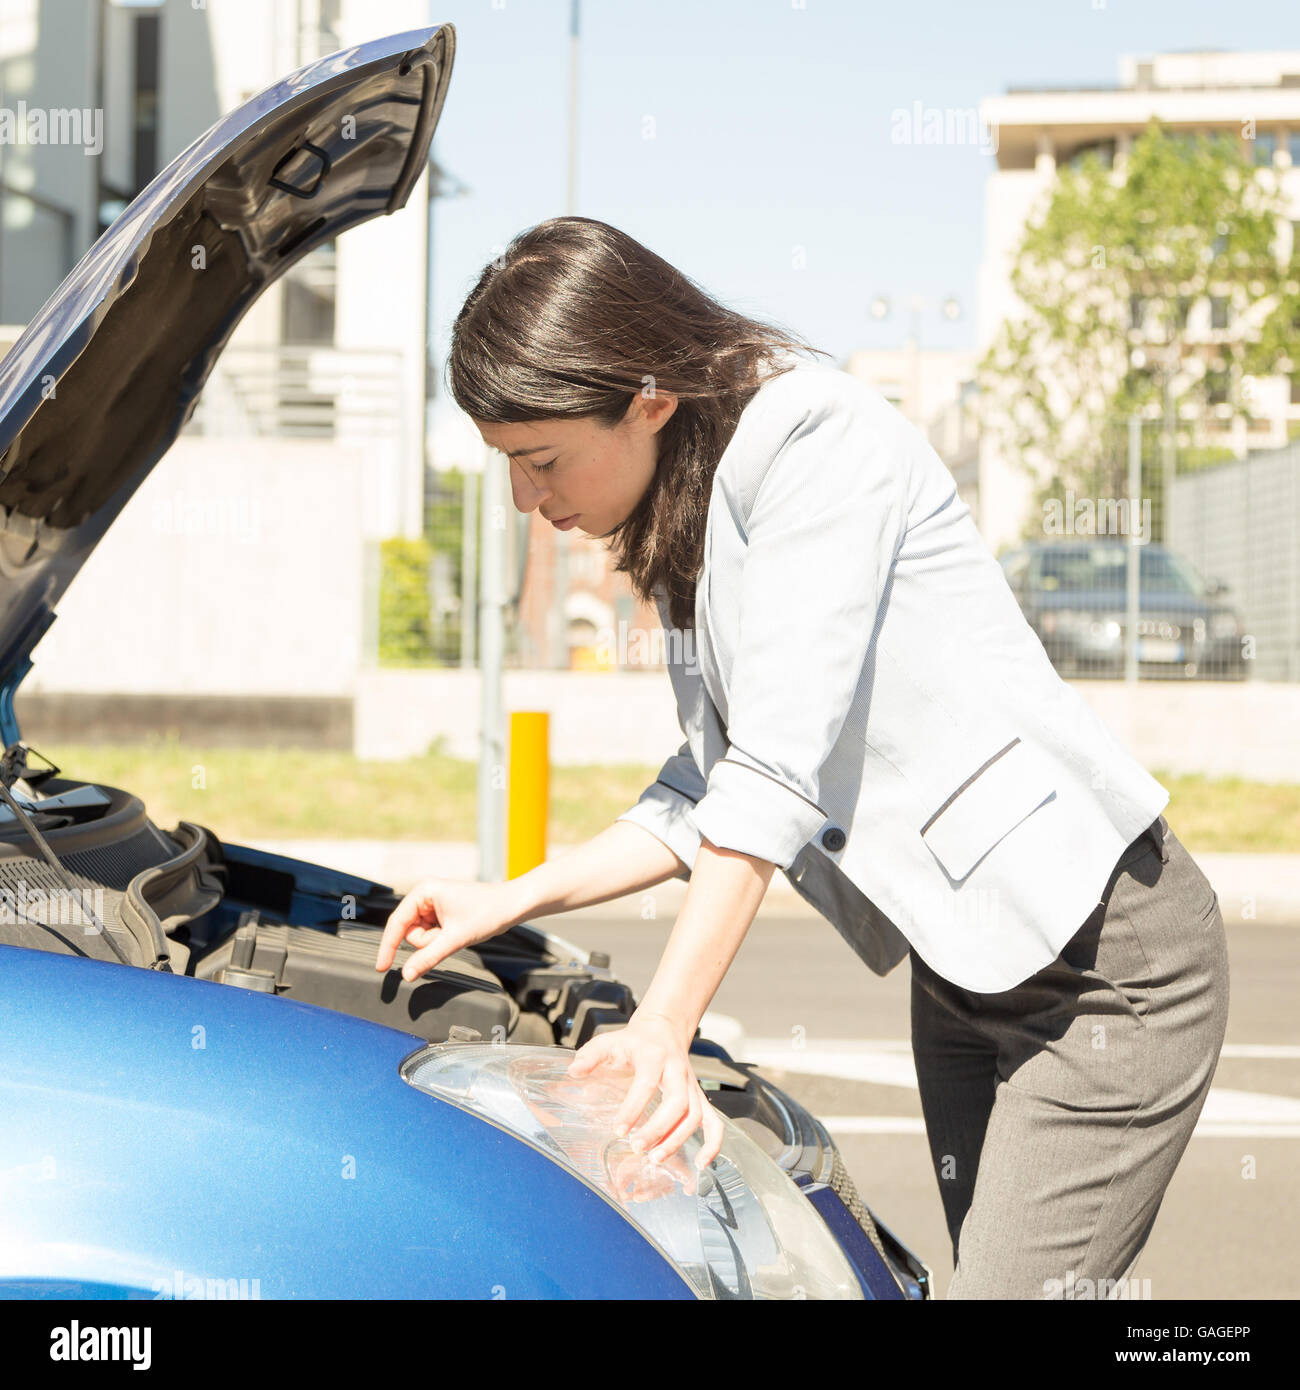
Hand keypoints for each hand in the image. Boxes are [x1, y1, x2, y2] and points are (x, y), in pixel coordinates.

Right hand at [375, 877, 519, 979]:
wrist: (513, 905)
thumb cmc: (488, 913)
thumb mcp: (456, 939)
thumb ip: (429, 957)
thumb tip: (406, 975)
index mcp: (423, 891)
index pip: (396, 924)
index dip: (387, 947)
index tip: (381, 968)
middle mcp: (425, 894)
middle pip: (409, 932)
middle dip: (427, 942)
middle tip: (449, 937)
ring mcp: (433, 904)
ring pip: (421, 936)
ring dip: (436, 942)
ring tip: (457, 932)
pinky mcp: (441, 912)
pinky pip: (431, 934)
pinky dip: (441, 939)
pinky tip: (458, 932)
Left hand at [567, 1012, 726, 1175]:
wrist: (663, 1030)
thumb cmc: (634, 1041)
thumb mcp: (609, 1041)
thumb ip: (590, 1056)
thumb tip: (573, 1072)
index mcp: (654, 1057)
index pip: (647, 1083)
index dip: (634, 1108)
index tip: (618, 1130)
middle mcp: (678, 1071)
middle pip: (678, 1103)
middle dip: (659, 1129)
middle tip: (637, 1148)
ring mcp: (691, 1086)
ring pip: (696, 1115)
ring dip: (678, 1140)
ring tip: (656, 1159)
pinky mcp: (699, 1098)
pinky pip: (714, 1122)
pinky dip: (713, 1144)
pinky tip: (701, 1163)